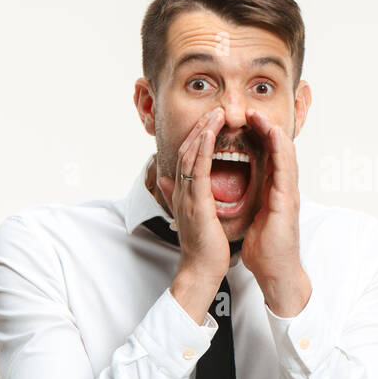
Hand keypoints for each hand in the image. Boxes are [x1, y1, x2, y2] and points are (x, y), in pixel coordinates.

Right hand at [157, 108, 230, 318]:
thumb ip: (176, 196)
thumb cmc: (202, 247)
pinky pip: (196, 170)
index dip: (197, 137)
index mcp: (183, 192)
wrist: (202, 270)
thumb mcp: (190, 216)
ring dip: (202, 131)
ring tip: (214, 113)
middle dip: (200, 127)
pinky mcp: (195, 202)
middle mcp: (181, 190)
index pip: (188, 157)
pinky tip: (208, 134)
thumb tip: (164, 181)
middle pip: (187, 150)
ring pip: (190, 155)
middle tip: (214, 108)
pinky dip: (201, 150)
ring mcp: (186, 195)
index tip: (210, 121)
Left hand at [240, 108, 310, 316]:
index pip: (266, 157)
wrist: (275, 270)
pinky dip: (281, 150)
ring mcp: (288, 193)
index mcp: (273, 191)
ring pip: (284, 154)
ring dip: (274, 132)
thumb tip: (231, 190)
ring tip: (261, 114)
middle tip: (252, 109)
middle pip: (276, 150)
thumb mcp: (250, 217)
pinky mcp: (288, 201)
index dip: (257, 138)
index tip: (243, 121)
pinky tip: (274, 135)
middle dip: (265, 128)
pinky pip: (286, 169)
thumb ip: (246, 200)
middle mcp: (283, 188)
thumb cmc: (264, 247)